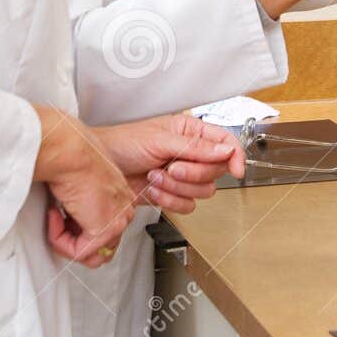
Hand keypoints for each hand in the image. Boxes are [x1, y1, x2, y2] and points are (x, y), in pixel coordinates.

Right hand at [34, 107, 136, 266]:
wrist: (70, 151)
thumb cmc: (73, 156)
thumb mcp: (80, 179)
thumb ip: (82, 201)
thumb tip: (69, 213)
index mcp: (122, 196)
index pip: (108, 230)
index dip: (78, 227)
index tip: (62, 214)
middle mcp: (124, 209)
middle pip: (101, 246)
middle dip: (74, 238)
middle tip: (57, 220)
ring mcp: (117, 222)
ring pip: (90, 254)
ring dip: (66, 242)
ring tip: (55, 218)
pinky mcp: (103, 231)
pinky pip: (77, 252)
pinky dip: (59, 239)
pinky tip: (54, 215)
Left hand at [99, 113, 245, 214]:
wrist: (100, 169)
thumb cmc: (123, 144)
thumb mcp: (160, 140)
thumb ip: (196, 147)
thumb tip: (225, 149)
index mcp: (191, 132)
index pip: (226, 142)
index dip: (235, 156)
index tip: (236, 169)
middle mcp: (190, 153)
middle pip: (215, 171)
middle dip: (193, 173)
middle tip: (172, 167)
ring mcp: (183, 175)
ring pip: (203, 191)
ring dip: (177, 187)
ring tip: (156, 176)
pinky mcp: (173, 194)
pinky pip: (187, 204)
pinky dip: (170, 200)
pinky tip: (154, 190)